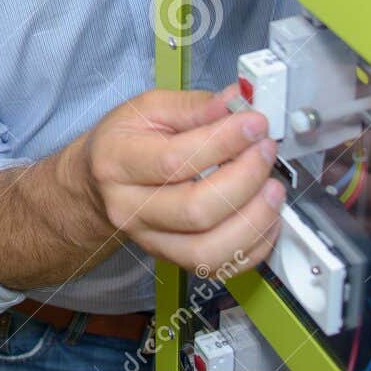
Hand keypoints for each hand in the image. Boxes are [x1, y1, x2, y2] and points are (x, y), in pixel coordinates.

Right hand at [82, 85, 283, 277]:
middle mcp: (129, 208)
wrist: (97, 183)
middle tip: (266, 151)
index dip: (224, 142)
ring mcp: (150, 240)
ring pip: (209, 249)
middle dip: (245, 179)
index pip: (175, 160)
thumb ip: (194, 106)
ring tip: (273, 188)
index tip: (255, 124)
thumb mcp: (147, 109)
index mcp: (117, 162)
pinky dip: (253, 247)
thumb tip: (237, 102)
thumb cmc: (124, 142)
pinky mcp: (173, 259)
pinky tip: (265, 218)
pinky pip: (220, 268)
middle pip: (195, 210)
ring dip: (254, 220)